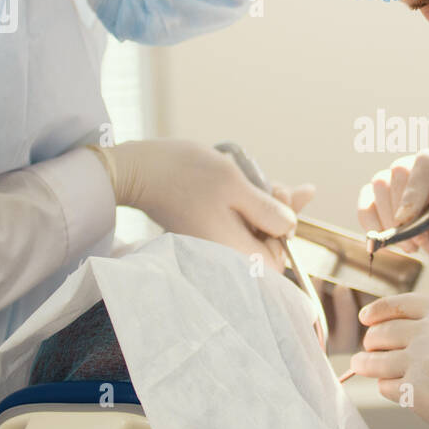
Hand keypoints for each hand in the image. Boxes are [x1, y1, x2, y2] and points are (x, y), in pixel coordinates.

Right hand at [93, 140, 309, 271]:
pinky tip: (254, 186)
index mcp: (232, 252)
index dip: (286, 230)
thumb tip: (290, 227)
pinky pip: (233, 225)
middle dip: (277, 214)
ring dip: (263, 207)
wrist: (137, 169)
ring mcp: (209, 245)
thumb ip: (268, 211)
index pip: (277, 260)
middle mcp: (220, 257)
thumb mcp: (237, 187)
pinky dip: (246, 207)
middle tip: (278, 184)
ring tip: (266, 181)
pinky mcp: (202, 232)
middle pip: (264, 245)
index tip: (283, 195)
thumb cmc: (186, 175)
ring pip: (250, 232)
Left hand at [351, 293, 428, 428]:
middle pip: (384, 331)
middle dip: (371, 342)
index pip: (403, 302)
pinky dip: (388, 389)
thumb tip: (392, 330)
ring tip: (363, 367)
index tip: (367, 319)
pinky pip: (385, 386)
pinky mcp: (418, 390)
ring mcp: (427, 359)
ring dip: (366, 364)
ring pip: (376, 359)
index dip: (378, 311)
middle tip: (369, 351)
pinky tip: (400, 392)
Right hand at [356, 144, 428, 291]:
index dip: (413, 189)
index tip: (407, 219)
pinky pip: (368, 203)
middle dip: (401, 210)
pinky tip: (395, 244)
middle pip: (397, 172)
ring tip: (416, 245)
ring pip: (379, 184)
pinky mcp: (400, 206)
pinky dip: (371, 224)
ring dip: (388, 220)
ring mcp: (415, 185)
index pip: (426, 161)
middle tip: (422, 241)